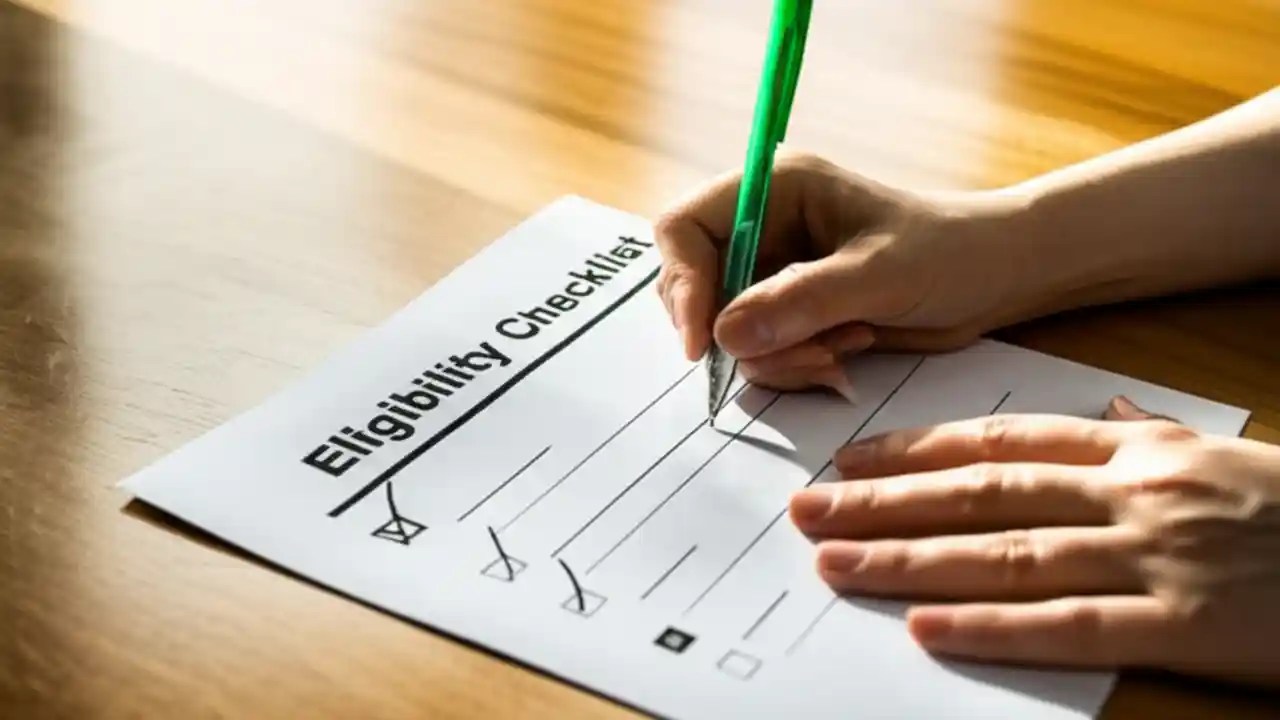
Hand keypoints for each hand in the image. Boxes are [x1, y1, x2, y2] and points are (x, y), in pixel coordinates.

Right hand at [652, 153, 1035, 394]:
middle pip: (696, 287)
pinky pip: (759, 352)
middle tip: (801, 354)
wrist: (996, 279)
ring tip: (840, 352)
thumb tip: (726, 335)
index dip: (683, 284)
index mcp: (774, 189)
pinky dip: (793, 366)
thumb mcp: (878, 275)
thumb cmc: (949, 253)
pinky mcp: (790, 312)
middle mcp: (763, 228)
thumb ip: (801, 301)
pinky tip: (844, 355)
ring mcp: (774, 272)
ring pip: (727, 331)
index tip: (703, 343)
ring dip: (777, 357)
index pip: (685, 229)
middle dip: (739, 333)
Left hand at [787, 396, 1279, 687]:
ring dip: (911, 557)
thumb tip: (1100, 413)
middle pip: (984, 492)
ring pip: (1008, 552)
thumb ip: (1149, 435)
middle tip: (809, 508)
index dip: (918, 449)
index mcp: (1140, 451)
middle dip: (885, 499)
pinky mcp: (1187, 626)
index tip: (851, 458)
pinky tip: (928, 626)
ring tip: (837, 561)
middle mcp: (1134, 493)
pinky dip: (994, 625)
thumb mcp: (1224, 455)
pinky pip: (1071, 624)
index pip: (1004, 443)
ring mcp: (1157, 556)